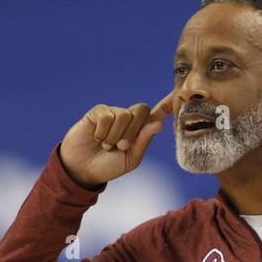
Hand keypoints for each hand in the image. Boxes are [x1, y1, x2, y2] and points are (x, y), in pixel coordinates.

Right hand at [59, 92, 174, 188]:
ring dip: (115, 135)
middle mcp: (128, 119)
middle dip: (133, 131)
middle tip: (121, 147)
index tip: (178, 92)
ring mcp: (113, 113)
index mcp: (140, 131)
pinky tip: (96, 138)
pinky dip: (102, 131)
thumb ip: (144, 141)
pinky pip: (107, 115)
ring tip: (106, 145)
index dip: (167, 103)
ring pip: (124, 114)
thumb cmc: (108, 166)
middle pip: (142, 110)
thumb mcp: (131, 159)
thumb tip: (159, 123)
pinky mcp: (98, 112)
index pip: (157, 113)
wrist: (83, 169)